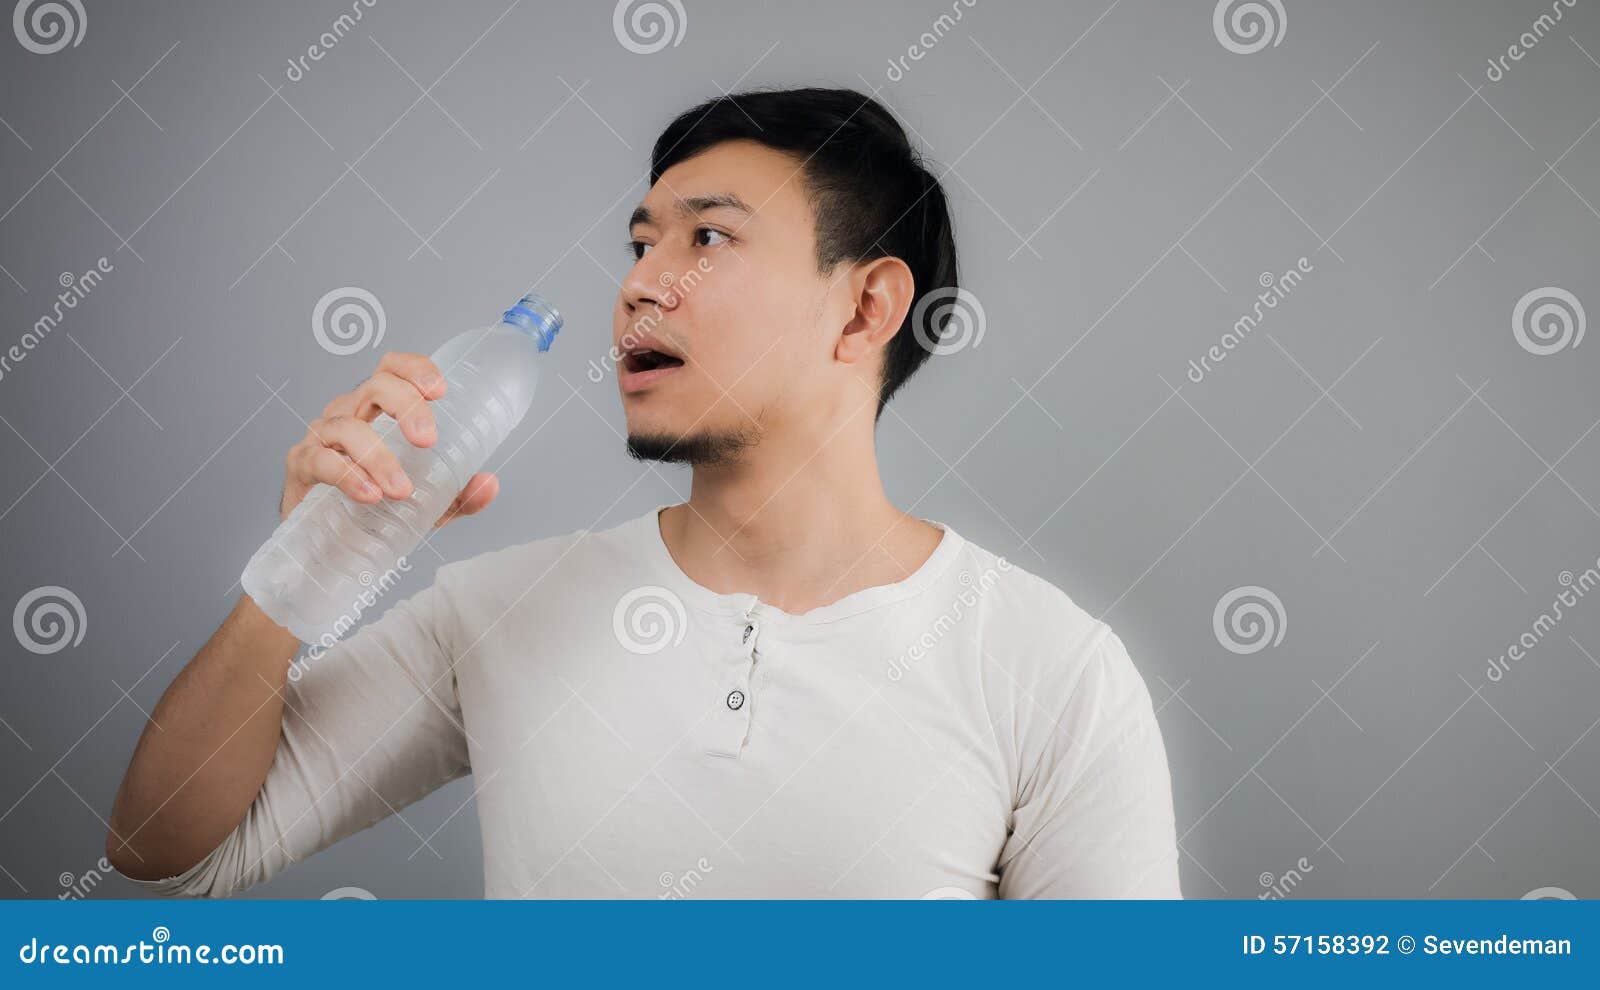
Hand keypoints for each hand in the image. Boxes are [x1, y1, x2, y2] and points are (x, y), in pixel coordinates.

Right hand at [279, 351, 499, 527]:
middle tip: (428, 442)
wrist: (327, 540)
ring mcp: (322, 437)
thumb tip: (489, 485)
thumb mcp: (426, 502)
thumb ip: (458, 494)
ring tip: (401, 490)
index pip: (392, 369)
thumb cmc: (375, 504)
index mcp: (378, 410)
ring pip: (348, 427)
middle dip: (405, 407)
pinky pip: (320, 460)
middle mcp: (349, 413)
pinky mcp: (302, 466)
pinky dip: (347, 475)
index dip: (415, 369)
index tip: (440, 391)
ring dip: (378, 457)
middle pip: (375, 387)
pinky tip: (370, 494)